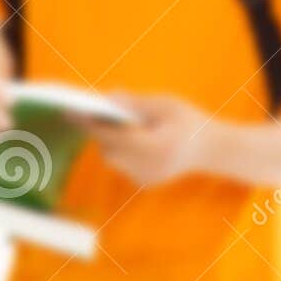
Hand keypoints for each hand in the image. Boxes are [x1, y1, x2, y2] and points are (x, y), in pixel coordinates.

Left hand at [85, 92, 208, 185]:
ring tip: (116, 124)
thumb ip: (135, 102)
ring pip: (111, 157)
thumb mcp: (165, 104)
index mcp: (157, 147)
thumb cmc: (188, 121)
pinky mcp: (144, 183)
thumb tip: (105, 97)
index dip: (89, 123)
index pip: (114, 136)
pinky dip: (120, 150)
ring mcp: (147, 178)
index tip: (68, 111)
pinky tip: (131, 139)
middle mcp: (150, 167)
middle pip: (108, 148)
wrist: (212, 149)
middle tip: (89, 111)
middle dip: (99, 129)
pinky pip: (121, 164)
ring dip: (109, 140)